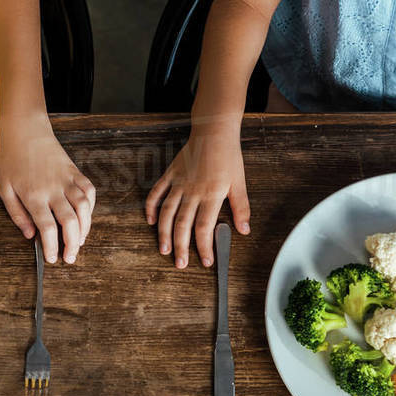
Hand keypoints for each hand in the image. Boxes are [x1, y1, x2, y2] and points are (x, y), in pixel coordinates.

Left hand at [0, 117, 94, 263]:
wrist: (25, 131)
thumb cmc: (11, 159)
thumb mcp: (4, 189)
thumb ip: (17, 214)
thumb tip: (29, 235)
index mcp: (33, 195)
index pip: (47, 227)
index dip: (52, 247)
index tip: (53, 258)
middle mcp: (53, 189)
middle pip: (69, 222)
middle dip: (72, 244)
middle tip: (70, 257)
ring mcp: (67, 179)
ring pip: (84, 208)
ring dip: (85, 228)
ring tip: (80, 241)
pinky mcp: (75, 172)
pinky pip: (89, 191)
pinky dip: (91, 207)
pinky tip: (86, 217)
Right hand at [145, 128, 249, 267]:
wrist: (213, 131)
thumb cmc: (228, 157)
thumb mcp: (239, 182)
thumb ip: (241, 208)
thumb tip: (243, 230)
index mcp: (211, 194)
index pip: (205, 227)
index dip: (204, 247)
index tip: (205, 261)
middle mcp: (192, 191)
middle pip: (183, 225)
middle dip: (181, 247)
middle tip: (180, 264)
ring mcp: (179, 183)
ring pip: (167, 213)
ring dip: (164, 233)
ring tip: (164, 250)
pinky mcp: (170, 174)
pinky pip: (156, 193)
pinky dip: (152, 208)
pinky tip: (152, 221)